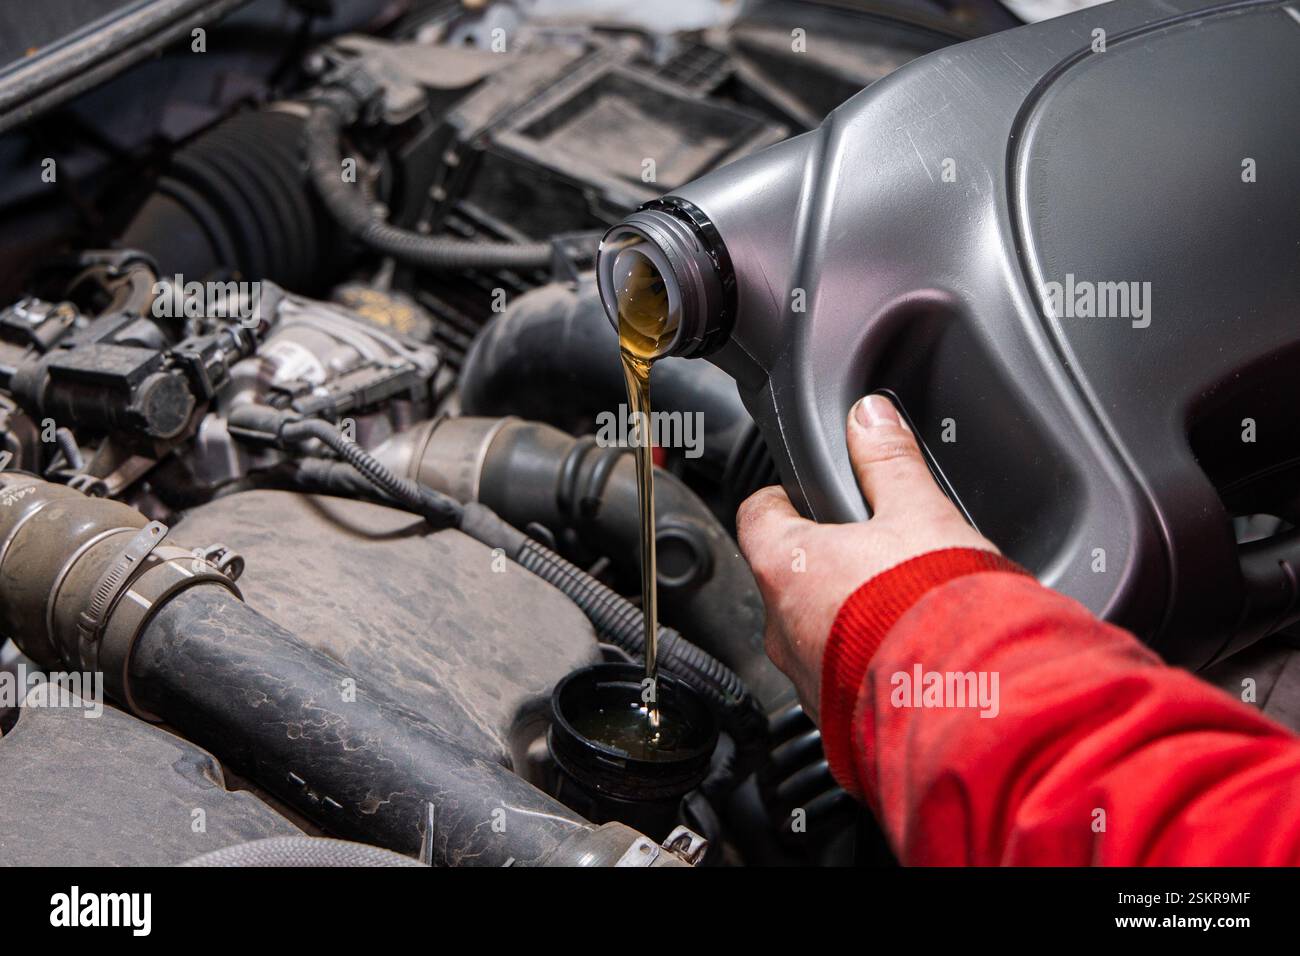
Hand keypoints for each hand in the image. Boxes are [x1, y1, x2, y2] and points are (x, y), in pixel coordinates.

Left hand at [736, 394, 997, 721]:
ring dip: (843, 617)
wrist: (969, 705)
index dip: (781, 497)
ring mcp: (804, 678)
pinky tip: (904, 652)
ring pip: (812, 632)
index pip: (757, 515)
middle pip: (786, 576)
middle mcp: (781, 627)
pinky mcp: (835, 717)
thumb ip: (889, 461)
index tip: (802, 492)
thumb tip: (871, 417)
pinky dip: (863, 662)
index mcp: (787, 566)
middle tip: (868, 549)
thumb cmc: (934, 610)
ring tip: (895, 605)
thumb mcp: (920, 513)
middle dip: (822, 562)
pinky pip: (839, 679)